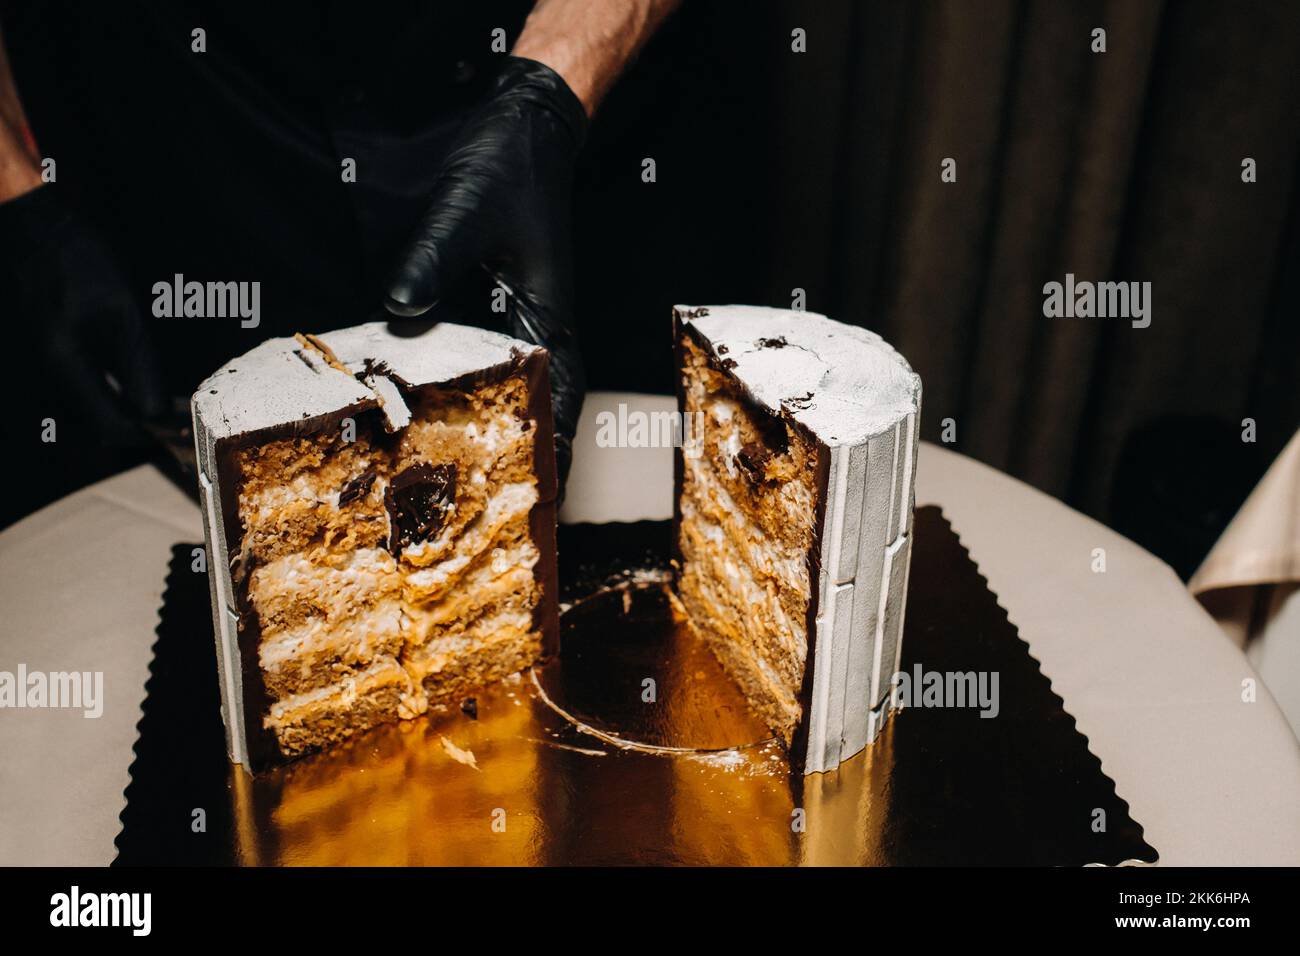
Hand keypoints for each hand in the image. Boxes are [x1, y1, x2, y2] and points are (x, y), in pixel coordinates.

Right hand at [0, 184, 163, 446]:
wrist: (35, 231)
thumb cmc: (75, 261)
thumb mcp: (121, 312)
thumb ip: (139, 364)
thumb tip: (156, 410)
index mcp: (65, 362)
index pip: (108, 424)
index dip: (144, 435)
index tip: (172, 432)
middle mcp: (50, 370)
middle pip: (98, 421)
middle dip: (137, 425)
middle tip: (171, 418)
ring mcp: (48, 365)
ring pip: (91, 407)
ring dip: (126, 409)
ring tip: (160, 401)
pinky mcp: (53, 357)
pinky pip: (85, 388)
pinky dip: (113, 392)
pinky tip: (135, 378)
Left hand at [384, 56, 587, 486]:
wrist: (524, 128)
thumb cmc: (510, 167)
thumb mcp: (466, 210)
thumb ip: (433, 257)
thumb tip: (402, 310)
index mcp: (549, 317)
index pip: (560, 402)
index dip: (554, 454)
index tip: (544, 502)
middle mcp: (541, 328)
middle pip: (544, 410)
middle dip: (528, 460)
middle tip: (503, 514)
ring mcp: (523, 320)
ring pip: (521, 392)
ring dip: (507, 432)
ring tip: (478, 484)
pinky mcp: (502, 307)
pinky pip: (495, 363)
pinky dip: (478, 394)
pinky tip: (447, 414)